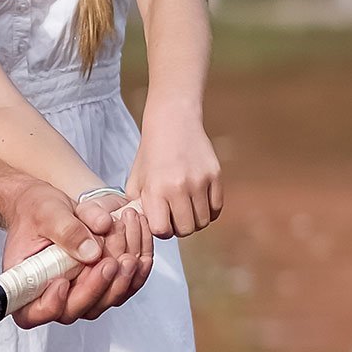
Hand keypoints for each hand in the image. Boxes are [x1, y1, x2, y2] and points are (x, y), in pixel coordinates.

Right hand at [1, 183, 150, 328]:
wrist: (50, 206)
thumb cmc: (37, 210)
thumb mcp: (47, 212)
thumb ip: (67, 230)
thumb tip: (91, 252)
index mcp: (25, 283)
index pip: (32, 313)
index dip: (50, 305)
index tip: (62, 282)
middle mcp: (51, 295)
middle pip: (75, 310)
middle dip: (96, 288)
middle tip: (110, 262)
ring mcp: (78, 292)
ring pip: (103, 302)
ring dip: (120, 280)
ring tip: (129, 252)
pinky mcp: (100, 285)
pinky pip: (121, 289)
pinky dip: (135, 273)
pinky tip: (140, 253)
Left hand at [126, 112, 222, 237]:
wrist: (173, 121)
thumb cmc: (152, 152)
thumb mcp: (135, 178)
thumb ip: (137, 205)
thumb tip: (143, 227)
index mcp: (155, 189)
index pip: (162, 230)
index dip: (161, 229)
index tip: (161, 220)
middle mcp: (179, 187)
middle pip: (186, 230)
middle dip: (179, 227)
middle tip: (175, 216)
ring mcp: (200, 181)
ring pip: (203, 221)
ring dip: (195, 220)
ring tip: (187, 208)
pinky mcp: (215, 175)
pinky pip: (216, 208)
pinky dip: (209, 210)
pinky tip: (199, 201)